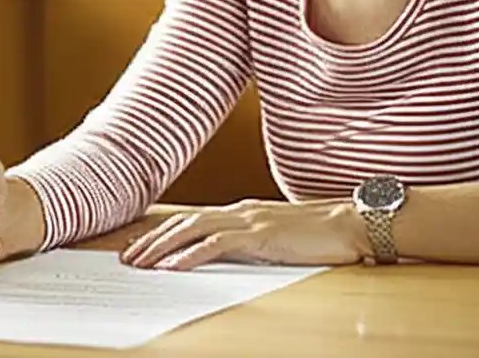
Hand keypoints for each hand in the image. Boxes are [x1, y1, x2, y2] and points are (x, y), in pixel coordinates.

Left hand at [119, 199, 367, 271]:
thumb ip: (254, 243)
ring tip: (141, 264)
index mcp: (243, 213)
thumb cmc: (321, 234)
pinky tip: (173, 267)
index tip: (142, 249)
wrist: (350, 222)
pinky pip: (216, 244)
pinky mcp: (259, 234)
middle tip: (128, 258)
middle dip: (153, 241)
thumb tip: (233, 256)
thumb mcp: (278, 239)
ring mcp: (248, 220)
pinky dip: (191, 255)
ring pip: (192, 229)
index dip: (164, 234)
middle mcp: (239, 211)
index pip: (193, 220)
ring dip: (162, 247)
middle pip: (184, 222)